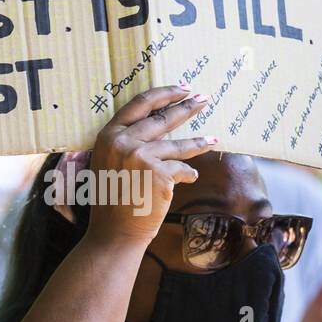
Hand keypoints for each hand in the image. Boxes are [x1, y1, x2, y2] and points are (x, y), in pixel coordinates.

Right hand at [85, 85, 216, 244]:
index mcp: (108, 135)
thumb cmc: (113, 199)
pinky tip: (190, 177)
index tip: (182, 88)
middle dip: (187, 107)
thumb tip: (161, 124)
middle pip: (163, 118)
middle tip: (204, 98)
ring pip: (178, 145)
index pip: (140, 104)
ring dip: (199, 142)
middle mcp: (123, 142)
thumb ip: (127, 143)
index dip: (164, 93)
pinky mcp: (159, 174)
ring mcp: (141, 157)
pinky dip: (187, 174)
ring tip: (213, 139)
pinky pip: (181, 169)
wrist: (114, 232)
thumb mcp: (110, 163)